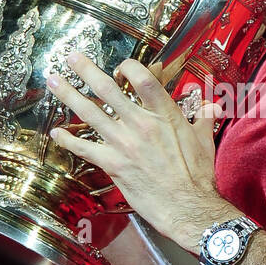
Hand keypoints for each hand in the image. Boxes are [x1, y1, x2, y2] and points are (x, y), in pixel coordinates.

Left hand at [46, 53, 233, 251]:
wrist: (187, 206)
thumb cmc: (197, 176)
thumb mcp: (204, 140)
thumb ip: (203, 118)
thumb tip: (211, 107)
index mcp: (165, 114)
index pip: (143, 79)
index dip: (128, 66)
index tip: (120, 65)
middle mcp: (141, 124)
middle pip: (107, 89)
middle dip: (86, 70)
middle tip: (72, 57)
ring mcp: (124, 144)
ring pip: (90, 113)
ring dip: (69, 95)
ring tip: (54, 81)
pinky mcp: (113, 164)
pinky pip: (84, 148)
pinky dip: (68, 140)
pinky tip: (56, 132)